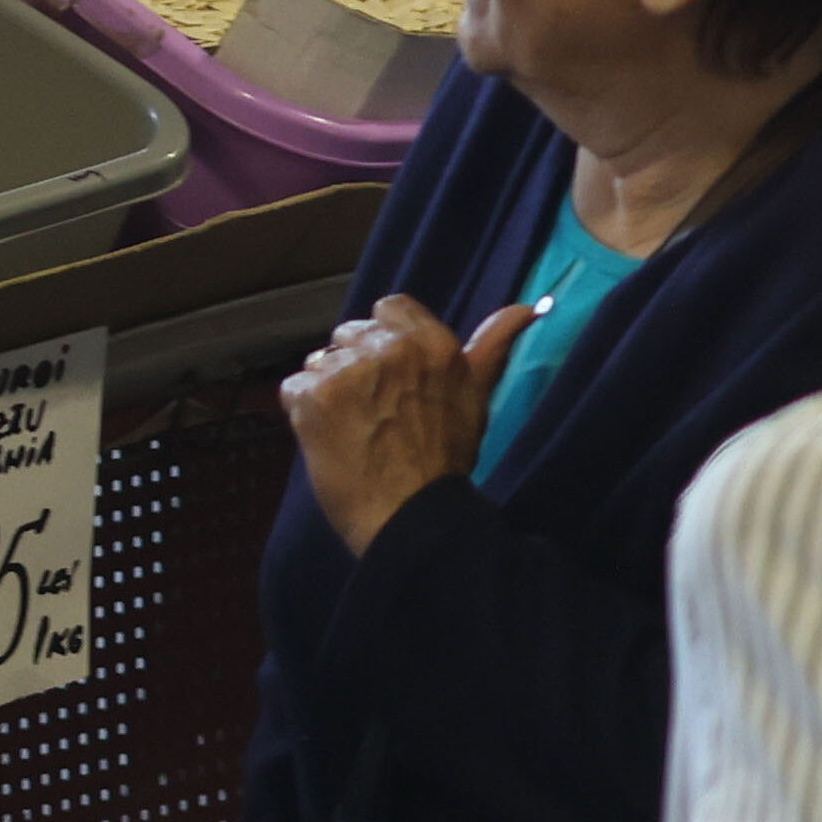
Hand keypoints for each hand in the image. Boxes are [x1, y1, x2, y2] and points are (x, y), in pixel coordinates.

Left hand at [283, 293, 528, 551]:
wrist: (409, 514)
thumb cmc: (444, 458)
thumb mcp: (476, 395)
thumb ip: (493, 345)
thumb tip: (527, 307)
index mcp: (432, 344)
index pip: (390, 308)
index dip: (384, 337)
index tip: (390, 370)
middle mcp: (389, 349)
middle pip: (350, 332)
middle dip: (355, 363)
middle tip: (373, 406)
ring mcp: (347, 371)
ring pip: (320, 359)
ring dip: (328, 386)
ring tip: (353, 424)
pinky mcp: (312, 397)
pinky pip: (294, 387)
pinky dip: (303, 410)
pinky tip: (329, 435)